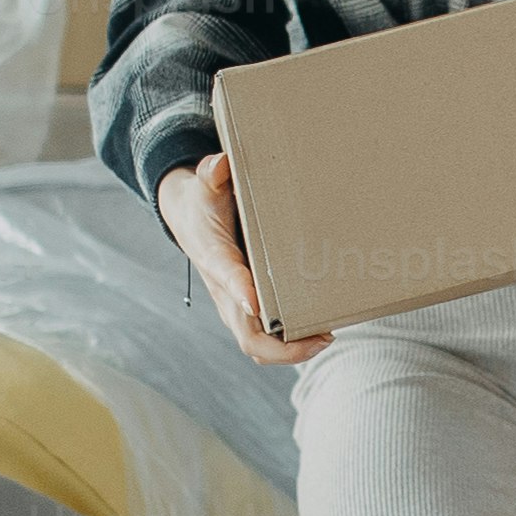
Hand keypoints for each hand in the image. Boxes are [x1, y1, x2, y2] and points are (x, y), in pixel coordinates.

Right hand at [158, 150, 328, 366]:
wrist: (188, 218)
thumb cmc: (203, 201)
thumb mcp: (204, 183)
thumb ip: (212, 173)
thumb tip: (221, 165)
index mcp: (214, 256)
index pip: (225, 275)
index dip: (239, 289)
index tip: (255, 301)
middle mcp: (224, 289)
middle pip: (246, 333)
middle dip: (282, 345)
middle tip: (321, 335)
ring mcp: (235, 305)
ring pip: (256, 344)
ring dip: (291, 351)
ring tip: (326, 337)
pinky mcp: (245, 310)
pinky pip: (264, 340)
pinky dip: (289, 345)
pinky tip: (319, 333)